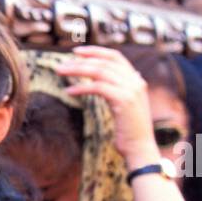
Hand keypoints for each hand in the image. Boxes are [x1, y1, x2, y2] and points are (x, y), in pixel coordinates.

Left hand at [55, 46, 160, 168]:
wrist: (140, 148)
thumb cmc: (128, 131)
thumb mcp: (124, 106)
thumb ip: (116, 91)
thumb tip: (101, 82)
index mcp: (136, 80)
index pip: (115, 56)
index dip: (96, 52)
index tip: (77, 52)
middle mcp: (135, 81)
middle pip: (104, 62)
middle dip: (81, 61)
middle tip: (62, 64)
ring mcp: (131, 89)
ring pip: (99, 72)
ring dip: (77, 70)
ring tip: (61, 73)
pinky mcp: (124, 100)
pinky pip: (98, 87)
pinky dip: (81, 87)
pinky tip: (69, 91)